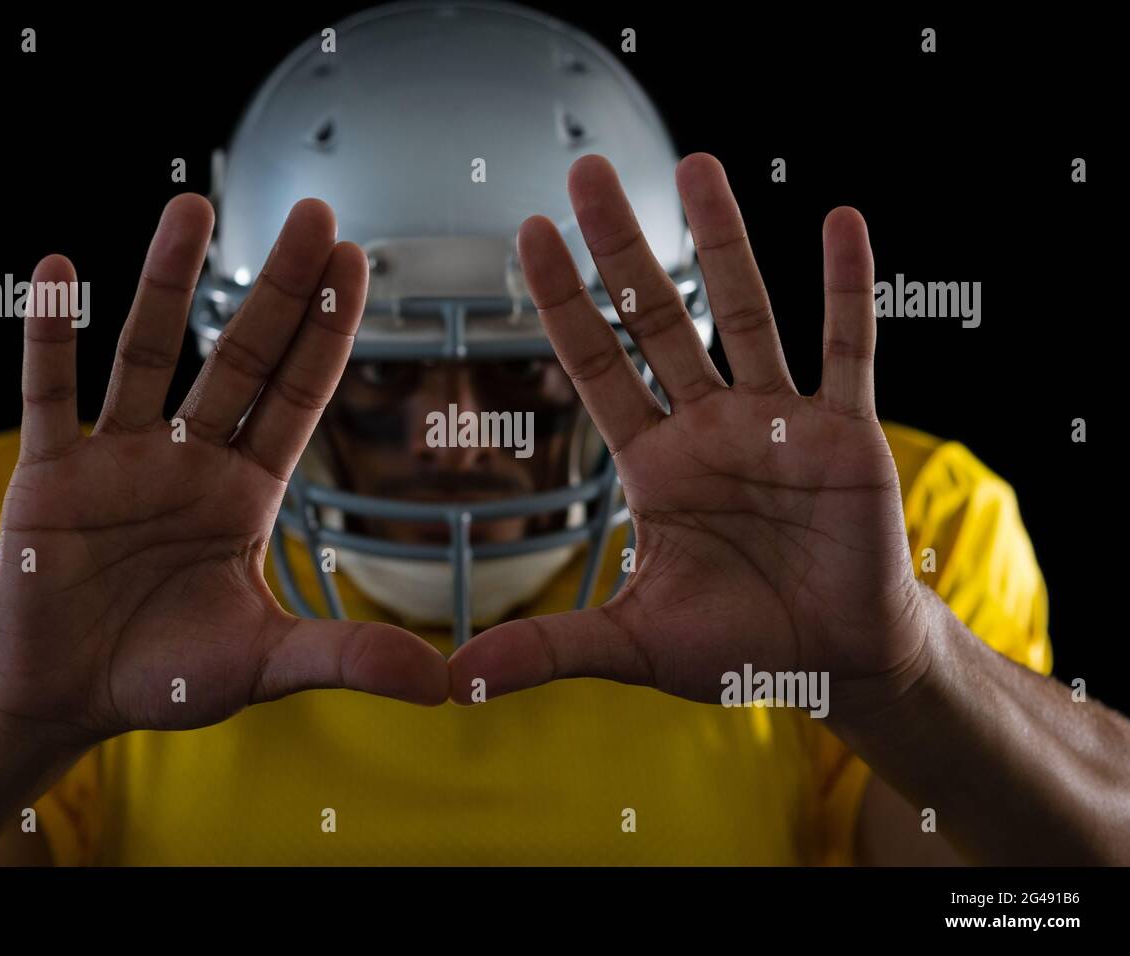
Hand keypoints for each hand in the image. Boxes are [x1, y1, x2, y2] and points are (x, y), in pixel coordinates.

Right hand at [0, 195, 447, 745]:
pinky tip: (56, 271)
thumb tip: (446, 684)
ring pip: (149, 355)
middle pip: (243, 356)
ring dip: (169, 284)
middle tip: (315, 212)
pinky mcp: (49, 475)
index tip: (358, 262)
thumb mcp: (266, 663)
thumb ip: (346, 657)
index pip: (298, 394)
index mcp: (247, 490)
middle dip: (279, 288)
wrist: (66, 698)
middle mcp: (190, 458)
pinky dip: (50, 337)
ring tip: (193, 208)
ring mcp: (119, 458)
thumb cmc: (168, 675)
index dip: (329, 331)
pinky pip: (48, 395)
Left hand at [450, 154, 929, 708]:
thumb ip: (550, 648)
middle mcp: (708, 425)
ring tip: (695, 165)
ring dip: (722, 241)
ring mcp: (778, 421)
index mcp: (653, 463)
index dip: (562, 303)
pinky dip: (847, 288)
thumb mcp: (633, 645)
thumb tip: (455, 682)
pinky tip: (842, 221)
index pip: (597, 366)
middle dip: (621, 248)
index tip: (525, 237)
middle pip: (657, 319)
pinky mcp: (847, 433)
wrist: (835, 663)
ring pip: (745, 313)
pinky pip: (847, 348)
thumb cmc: (736, 647)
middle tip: (587, 171)